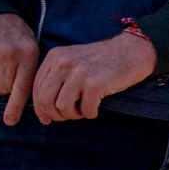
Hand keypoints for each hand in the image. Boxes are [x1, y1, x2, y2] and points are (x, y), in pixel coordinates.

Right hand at [0, 13, 40, 124]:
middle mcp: (9, 56)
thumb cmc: (15, 36)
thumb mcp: (31, 48)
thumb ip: (31, 71)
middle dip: (3, 83)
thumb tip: (36, 101)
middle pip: (3, 89)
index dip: (16, 107)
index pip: (23, 88)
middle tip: (4, 67)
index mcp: (28, 56)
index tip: (10, 121)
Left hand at [30, 33, 156, 123]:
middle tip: (68, 116)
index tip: (48, 118)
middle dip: (55, 115)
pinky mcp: (96, 84)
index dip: (40, 108)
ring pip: (62, 107)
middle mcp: (64, 63)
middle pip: (45, 101)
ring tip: (83, 111)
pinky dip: (90, 114)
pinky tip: (95, 109)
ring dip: (73, 115)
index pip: (36, 89)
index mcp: (55, 57)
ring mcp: (80, 73)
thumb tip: (43, 114)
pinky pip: (85, 110)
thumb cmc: (103, 61)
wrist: (132, 51)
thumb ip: (56, 80)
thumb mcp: (73, 62)